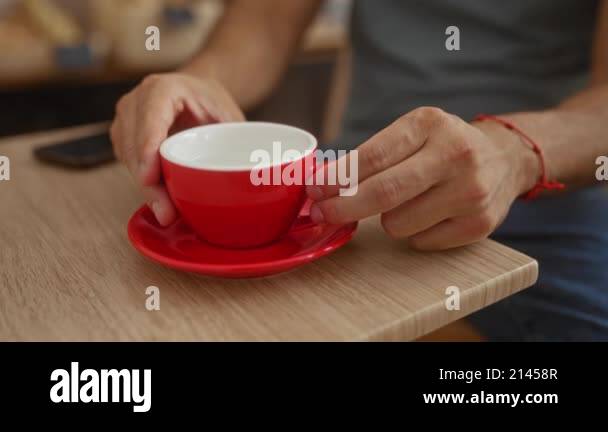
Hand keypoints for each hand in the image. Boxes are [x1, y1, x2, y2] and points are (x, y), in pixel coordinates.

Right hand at [110, 72, 244, 224]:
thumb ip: (235, 140)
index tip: (150, 178)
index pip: (150, 118)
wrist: (198, 93)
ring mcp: (127, 119)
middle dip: (148, 182)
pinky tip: (161, 200)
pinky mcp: (123, 137)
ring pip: (127, 158)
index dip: (147, 148)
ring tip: (167, 212)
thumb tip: (252, 175)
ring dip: (146, 188)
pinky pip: (128, 164)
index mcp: (164, 88)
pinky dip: (144, 184)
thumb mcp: (230, 116)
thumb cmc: (213, 103)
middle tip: (166, 211)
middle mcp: (138, 100)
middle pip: (134, 144)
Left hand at [307, 107, 538, 249]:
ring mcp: (471, 191)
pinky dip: (414, 233)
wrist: (505, 158)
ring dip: (388, 219)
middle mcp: (455, 154)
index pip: (372, 157)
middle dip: (343, 208)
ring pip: (398, 224)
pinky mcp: (479, 223)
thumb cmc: (443, 145)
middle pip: (383, 193)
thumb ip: (375, 154)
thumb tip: (324, 186)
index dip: (336, 178)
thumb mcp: (414, 131)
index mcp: (430, 124)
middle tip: (322, 213)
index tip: (312, 190)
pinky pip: (420, 241)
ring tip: (407, 202)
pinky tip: (430, 215)